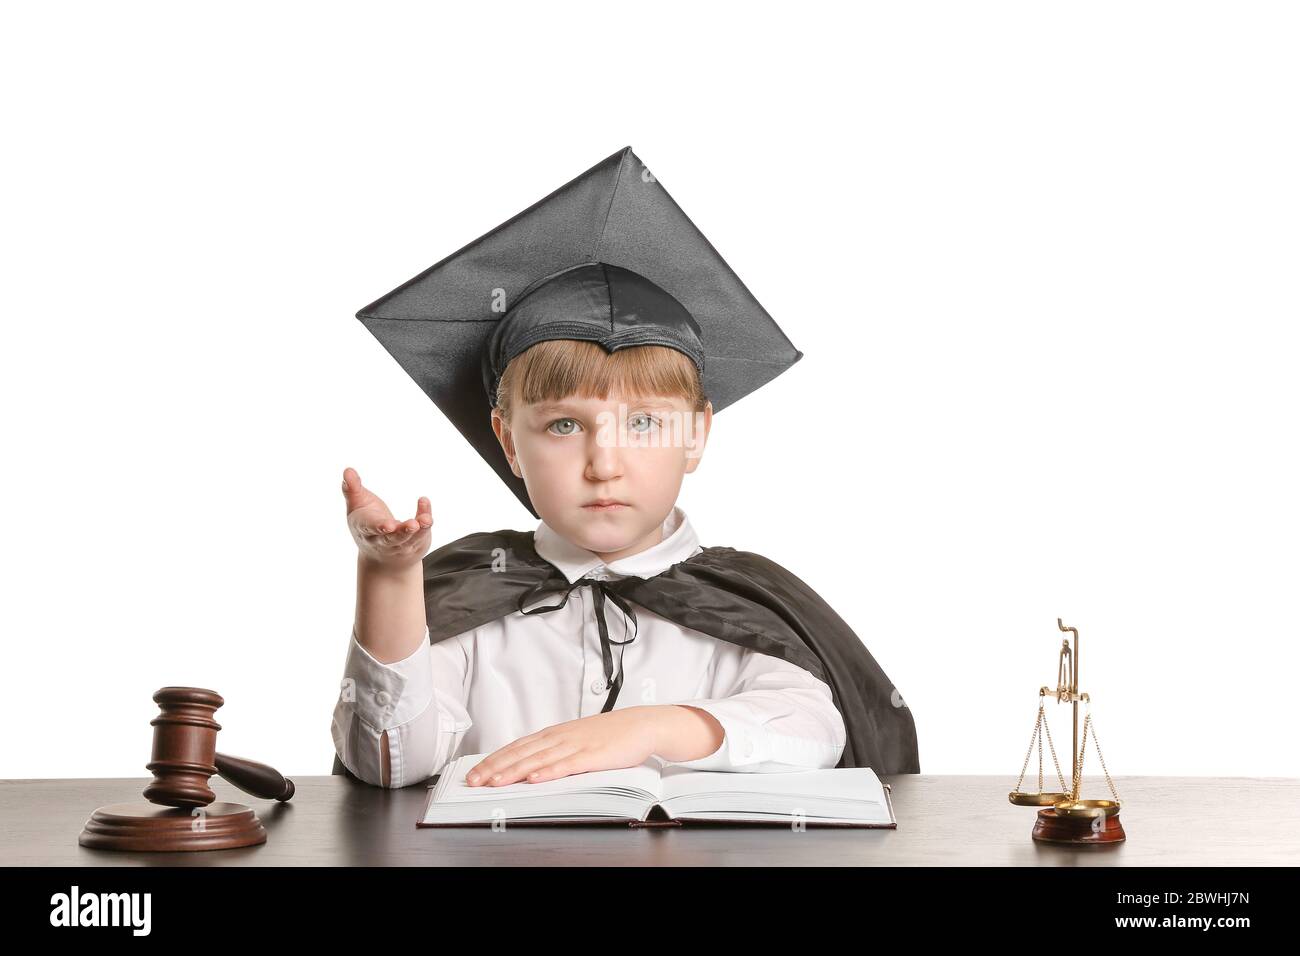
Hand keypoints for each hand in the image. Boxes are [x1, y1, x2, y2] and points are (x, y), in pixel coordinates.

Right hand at [341, 466, 432, 570]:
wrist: (380, 557)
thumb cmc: (366, 523)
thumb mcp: (356, 505)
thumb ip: (352, 489)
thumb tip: (347, 470)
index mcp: (365, 529)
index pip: (371, 528)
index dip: (379, 527)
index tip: (389, 525)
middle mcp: (382, 541)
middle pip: (392, 538)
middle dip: (402, 532)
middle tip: (412, 525)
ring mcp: (400, 545)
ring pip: (410, 539)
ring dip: (419, 530)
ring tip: (426, 520)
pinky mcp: (416, 544)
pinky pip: (423, 533)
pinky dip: (426, 522)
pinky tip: (426, 507)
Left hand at [465, 706, 662, 786]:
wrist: (640, 724)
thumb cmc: (608, 734)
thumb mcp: (575, 738)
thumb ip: (552, 750)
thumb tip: (527, 764)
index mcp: (553, 734)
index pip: (516, 747)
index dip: (493, 760)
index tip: (474, 773)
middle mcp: (560, 737)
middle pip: (521, 753)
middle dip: (494, 768)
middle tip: (473, 781)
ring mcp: (575, 745)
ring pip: (538, 759)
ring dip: (514, 771)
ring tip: (495, 782)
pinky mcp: (592, 756)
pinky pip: (567, 765)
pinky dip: (549, 772)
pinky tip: (535, 778)